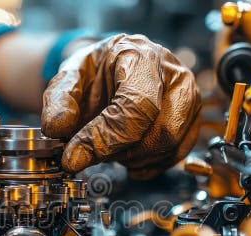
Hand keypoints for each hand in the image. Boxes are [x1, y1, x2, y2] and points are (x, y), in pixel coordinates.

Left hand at [42, 34, 201, 178]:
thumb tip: (59, 130)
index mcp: (143, 56)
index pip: (137, 105)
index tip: (75, 155)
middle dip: (118, 151)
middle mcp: (175, 76)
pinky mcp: (192, 122)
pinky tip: (125, 157)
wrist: (116, 68)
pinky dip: (145, 165)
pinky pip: (174, 156)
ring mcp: (189, 100)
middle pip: (159, 132)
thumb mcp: (69, 76)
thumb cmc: (97, 70)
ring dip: (130, 158)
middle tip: (89, 151)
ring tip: (107, 147)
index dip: (105, 138)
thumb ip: (58, 101)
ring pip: (168, 147)